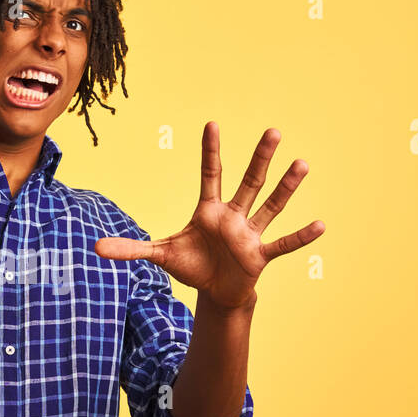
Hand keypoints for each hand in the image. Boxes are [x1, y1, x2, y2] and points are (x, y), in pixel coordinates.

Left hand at [94, 123, 324, 311]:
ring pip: (270, 205)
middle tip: (273, 131)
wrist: (216, 292)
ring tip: (302, 164)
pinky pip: (283, 244)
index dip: (210, 151)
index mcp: (209, 210)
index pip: (210, 174)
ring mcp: (249, 234)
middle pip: (248, 182)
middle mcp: (233, 216)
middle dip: (259, 158)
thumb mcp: (160, 255)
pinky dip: (300, 237)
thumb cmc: (192, 265)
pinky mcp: (260, 255)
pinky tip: (321, 225)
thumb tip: (96, 249)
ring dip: (286, 187)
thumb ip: (131, 249)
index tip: (212, 124)